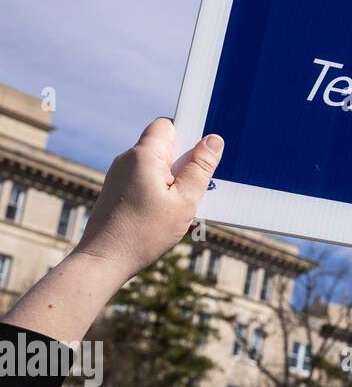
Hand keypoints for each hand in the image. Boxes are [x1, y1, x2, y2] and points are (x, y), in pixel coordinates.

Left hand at [74, 118, 222, 283]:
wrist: (103, 261)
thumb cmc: (143, 234)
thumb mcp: (184, 201)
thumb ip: (200, 168)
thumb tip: (213, 140)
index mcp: (144, 155)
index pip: (168, 125)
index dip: (188, 136)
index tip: (202, 158)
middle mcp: (128, 160)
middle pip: (165, 147)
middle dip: (185, 165)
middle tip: (196, 192)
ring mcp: (120, 175)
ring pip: (157, 166)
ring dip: (175, 182)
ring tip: (181, 210)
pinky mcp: (117, 190)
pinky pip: (147, 181)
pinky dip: (161, 193)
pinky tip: (167, 216)